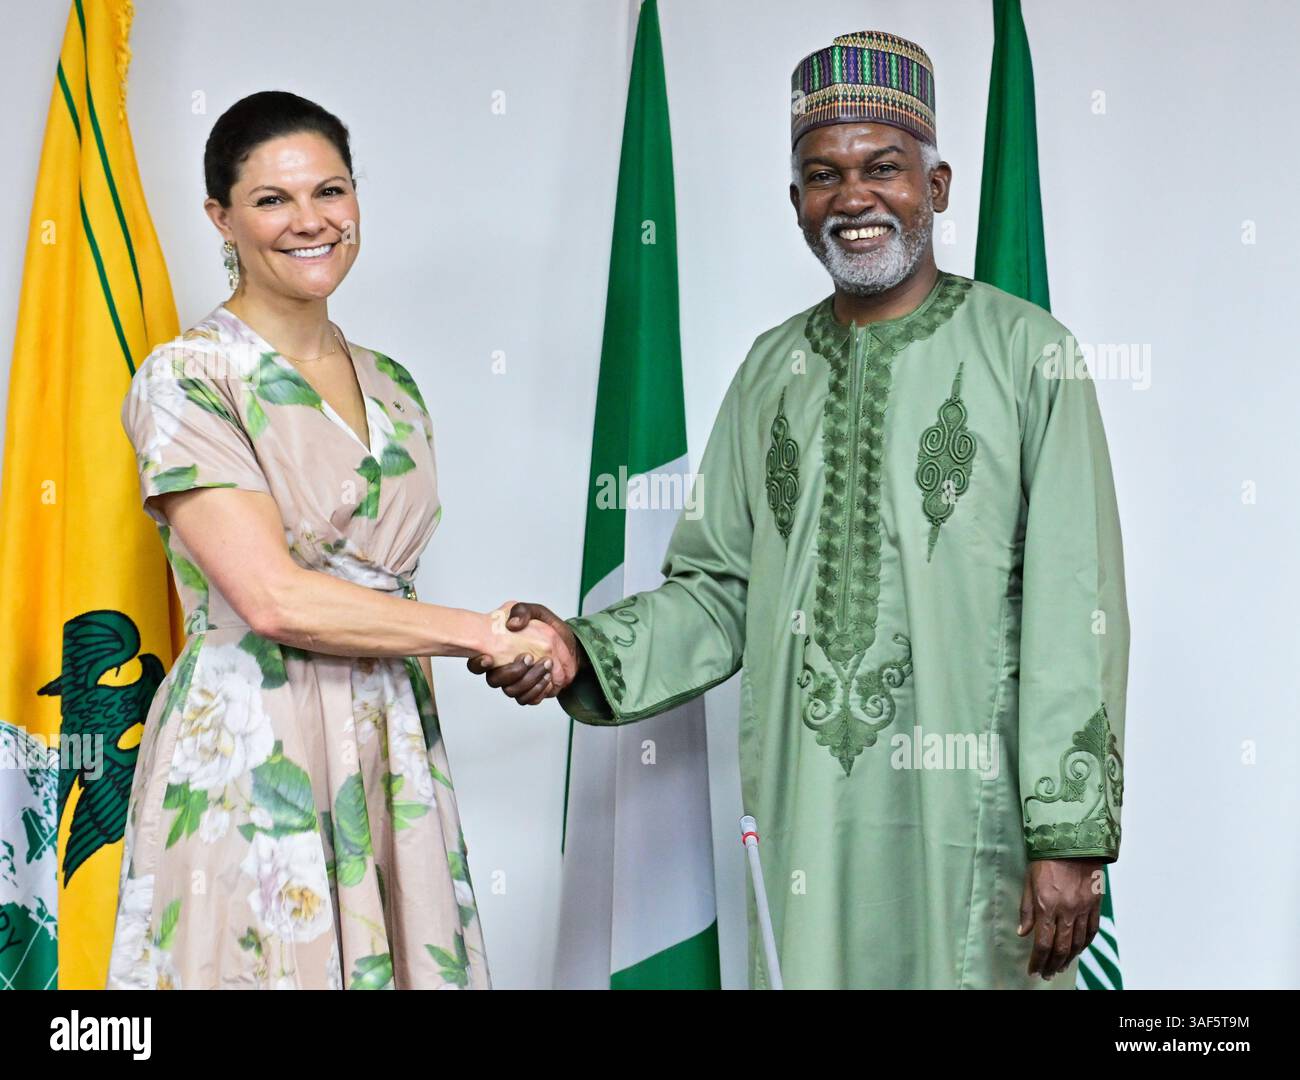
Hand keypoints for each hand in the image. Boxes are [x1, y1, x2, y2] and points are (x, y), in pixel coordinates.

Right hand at [467, 602, 581, 705]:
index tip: (490, 658)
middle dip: (512, 671)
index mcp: (496, 651)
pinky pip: (527, 700)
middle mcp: (501, 670)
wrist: (568, 645)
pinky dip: (538, 691)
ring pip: (511, 692)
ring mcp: (514, 683)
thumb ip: (522, 611)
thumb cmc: (547, 629)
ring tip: (546, 666)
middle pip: (494, 681)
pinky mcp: (528, 693)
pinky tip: (548, 679)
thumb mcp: (536, 613)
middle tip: (530, 657)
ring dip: (528, 681)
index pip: (475, 663)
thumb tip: (512, 624)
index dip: (478, 664)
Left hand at [1017, 857, 1104, 979]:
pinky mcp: (1095, 905)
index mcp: (1047, 906)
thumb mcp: (1028, 882)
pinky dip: (1085, 944)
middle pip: (1061, 947)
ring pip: (1078, 943)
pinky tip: (1078, 950)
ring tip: (1060, 966)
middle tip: (1046, 974)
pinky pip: (1092, 931)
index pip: (1042, 942)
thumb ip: (1026, 910)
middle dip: (1052, 964)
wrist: (1072, 843)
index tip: (1033, 970)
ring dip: (1069, 958)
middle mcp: (1066, 911)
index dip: (1038, 960)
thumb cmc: (1046, 860)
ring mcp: (1083, 909)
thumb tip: (1023, 933)